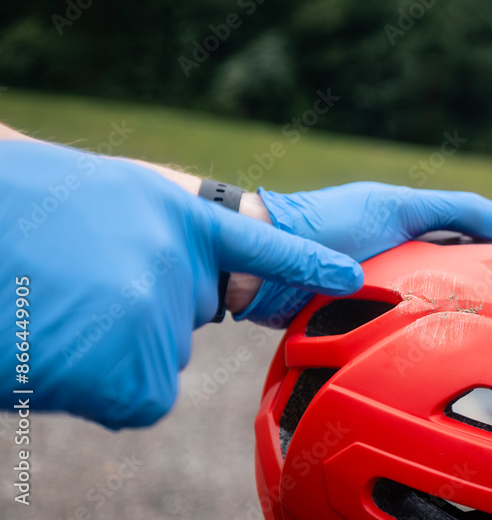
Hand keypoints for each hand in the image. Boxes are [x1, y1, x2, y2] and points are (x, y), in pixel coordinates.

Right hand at [0, 142, 362, 427]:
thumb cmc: (28, 208)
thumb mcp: (114, 202)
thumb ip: (161, 239)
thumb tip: (175, 295)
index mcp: (180, 218)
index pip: (265, 243)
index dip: (308, 263)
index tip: (350, 277)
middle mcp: (183, 268)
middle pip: (186, 320)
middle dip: (137, 315)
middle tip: (78, 287)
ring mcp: (162, 319)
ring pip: (157, 359)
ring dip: (108, 351)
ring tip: (55, 312)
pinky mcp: (135, 371)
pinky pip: (137, 397)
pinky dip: (98, 387)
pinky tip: (56, 348)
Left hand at [236, 182, 491, 325]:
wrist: (260, 265)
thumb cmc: (325, 224)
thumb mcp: (397, 208)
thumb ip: (452, 210)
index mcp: (407, 227)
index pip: (466, 238)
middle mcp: (395, 259)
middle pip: (450, 278)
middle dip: (475, 293)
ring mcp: (376, 290)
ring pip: (426, 309)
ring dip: (445, 318)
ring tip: (477, 333)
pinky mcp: (356, 320)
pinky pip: (396, 333)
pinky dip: (414, 339)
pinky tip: (434, 350)